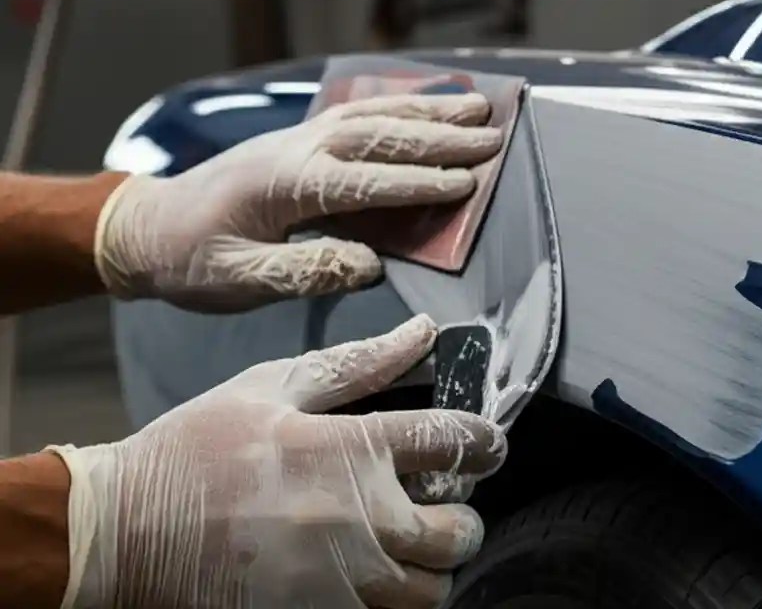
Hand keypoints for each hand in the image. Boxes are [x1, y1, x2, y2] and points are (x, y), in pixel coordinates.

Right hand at [49, 315, 505, 608]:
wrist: (121, 534)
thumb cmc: (195, 451)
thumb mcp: (272, 387)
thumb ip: (357, 364)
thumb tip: (423, 332)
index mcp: (355, 451)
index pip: (459, 443)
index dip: (487, 442)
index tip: (486, 446)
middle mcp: (363, 520)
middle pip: (461, 532)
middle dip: (459, 519)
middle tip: (436, 509)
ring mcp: (344, 580)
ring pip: (433, 590)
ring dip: (429, 569)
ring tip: (403, 551)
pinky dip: (388, 601)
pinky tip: (362, 578)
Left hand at [95, 93, 501, 310]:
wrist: (144, 227)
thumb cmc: (191, 259)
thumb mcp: (240, 280)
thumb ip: (305, 272)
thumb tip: (371, 266)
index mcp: (286, 185)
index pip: (366, 182)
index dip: (418, 184)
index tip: (466, 184)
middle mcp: (298, 150)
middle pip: (380, 136)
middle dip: (440, 136)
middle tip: (493, 136)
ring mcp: (299, 138)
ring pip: (374, 115)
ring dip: (428, 110)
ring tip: (478, 107)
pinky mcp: (300, 140)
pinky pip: (358, 113)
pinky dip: (399, 103)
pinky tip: (428, 102)